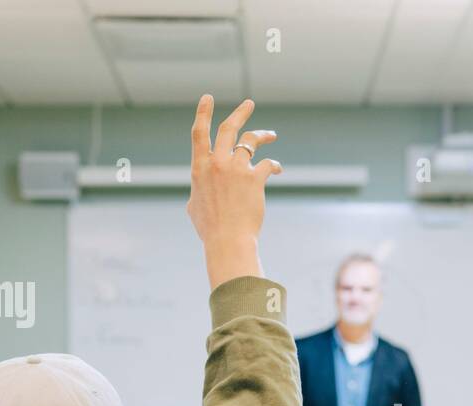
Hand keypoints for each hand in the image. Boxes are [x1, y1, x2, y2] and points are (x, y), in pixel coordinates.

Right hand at [186, 95, 282, 289]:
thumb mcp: (194, 206)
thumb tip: (200, 192)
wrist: (227, 240)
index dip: (202, 113)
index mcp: (199, 168)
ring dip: (263, 135)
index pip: (199, 133)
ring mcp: (236, 169)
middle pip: (228, 129)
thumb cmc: (210, 229)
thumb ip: (198, 191)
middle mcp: (217, 163)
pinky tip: (278, 169)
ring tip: (271, 135)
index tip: (208, 98)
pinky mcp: (255, 178)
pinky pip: (268, 164)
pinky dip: (275, 165)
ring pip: (251, 141)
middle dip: (240, 113)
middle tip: (249, 104)